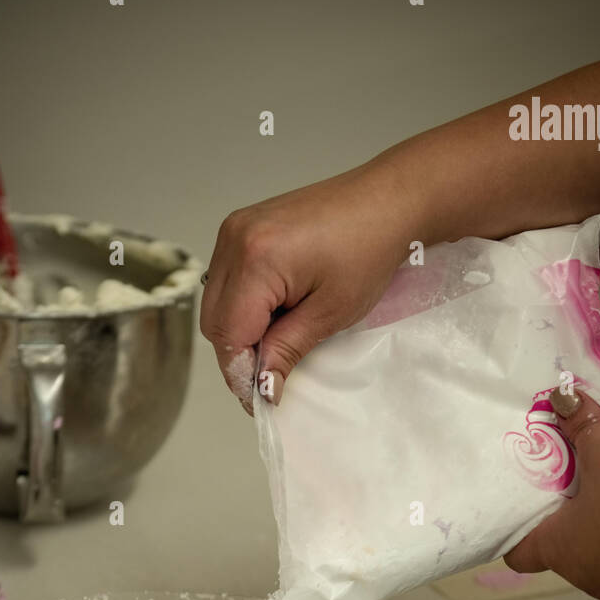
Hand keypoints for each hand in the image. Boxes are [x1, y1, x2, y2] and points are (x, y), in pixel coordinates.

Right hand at [199, 157, 410, 412]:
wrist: (386, 201)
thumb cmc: (368, 248)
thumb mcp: (329, 313)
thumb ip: (286, 351)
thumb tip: (263, 386)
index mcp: (255, 259)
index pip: (227, 335)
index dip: (241, 373)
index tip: (262, 397)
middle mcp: (235, 239)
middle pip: (214, 322)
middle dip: (238, 355)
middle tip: (272, 374)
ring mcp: (234, 230)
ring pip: (216, 304)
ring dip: (240, 331)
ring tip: (279, 340)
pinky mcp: (241, 229)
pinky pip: (226, 281)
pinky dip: (243, 306)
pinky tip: (275, 313)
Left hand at [505, 390, 599, 599]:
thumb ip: (586, 428)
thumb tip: (562, 398)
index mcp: (555, 548)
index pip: (514, 552)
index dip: (511, 529)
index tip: (518, 503)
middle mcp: (576, 571)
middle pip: (555, 542)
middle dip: (560, 511)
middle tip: (566, 479)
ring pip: (591, 547)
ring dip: (596, 520)